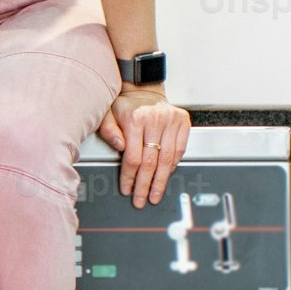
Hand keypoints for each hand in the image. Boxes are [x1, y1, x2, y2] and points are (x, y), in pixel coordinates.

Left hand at [100, 84, 191, 207]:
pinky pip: (180, 150)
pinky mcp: (183, 121)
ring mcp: (171, 120)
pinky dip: (173, 165)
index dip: (130, 177)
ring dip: (161, 181)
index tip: (127, 189)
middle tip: (141, 199)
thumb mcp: (107, 115)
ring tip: (155, 194)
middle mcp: (155, 119)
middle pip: (151, 162)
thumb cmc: (124, 105)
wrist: (143, 89)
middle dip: (145, 185)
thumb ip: (109, 132)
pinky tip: (166, 175)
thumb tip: (119, 146)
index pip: (133, 157)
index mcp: (134, 119)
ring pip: (167, 159)